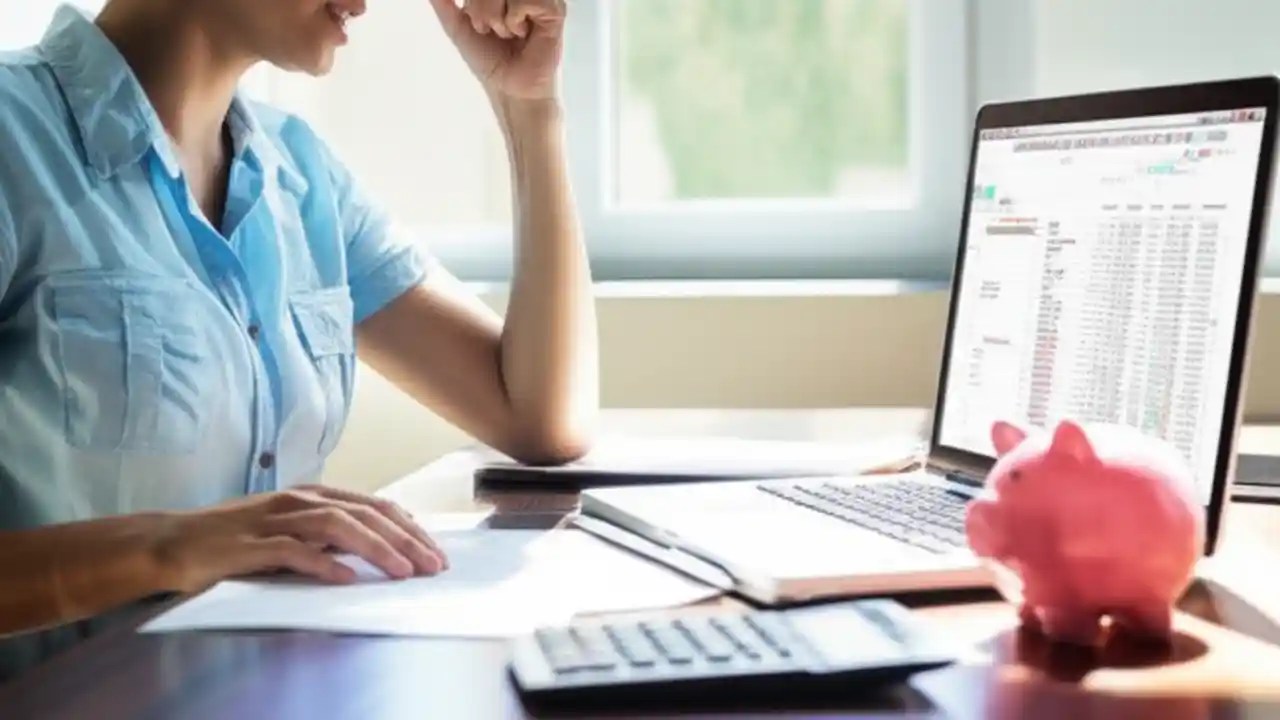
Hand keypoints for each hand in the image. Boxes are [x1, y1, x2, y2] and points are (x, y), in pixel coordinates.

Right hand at [152, 485, 448, 592]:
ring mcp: (273, 519)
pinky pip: (292, 551)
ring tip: (402, 570)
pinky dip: (322, 563)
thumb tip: (377, 551)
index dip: (409, 528)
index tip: (435, 552)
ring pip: (336, 526)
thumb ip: (330, 538)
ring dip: (375, 548)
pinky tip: (346, 579)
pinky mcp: (249, 543)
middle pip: (364, 513)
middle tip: (433, 565)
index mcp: (314, 496)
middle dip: (405, 539)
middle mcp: (299, 501)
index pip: (374, 506)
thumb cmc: (235, 541)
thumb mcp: (292, 533)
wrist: (171, 542)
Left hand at [428, 0, 566, 99]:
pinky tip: (523, 34)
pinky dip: (514, 19)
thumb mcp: (458, 25)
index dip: (475, 3)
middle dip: (480, 6)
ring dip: (495, 14)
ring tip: (506, 33)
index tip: (477, 24)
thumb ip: (443, 2)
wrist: (510, 90)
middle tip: (487, 29)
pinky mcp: (555, 10)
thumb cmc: (491, 60)